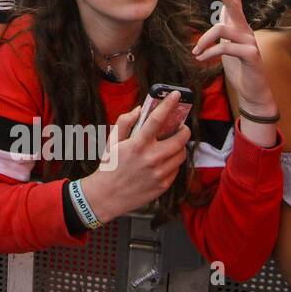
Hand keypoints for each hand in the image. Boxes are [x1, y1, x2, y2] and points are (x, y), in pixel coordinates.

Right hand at [82, 99, 190, 221]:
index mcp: (138, 144)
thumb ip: (125, 122)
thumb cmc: (109, 167)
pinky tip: (162, 162)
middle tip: (180, 128)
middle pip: (180, 138)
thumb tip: (139, 110)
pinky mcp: (164, 185)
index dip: (168, 104)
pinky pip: (176, 169)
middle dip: (183, 130)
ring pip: (181, 154)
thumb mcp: (112, 141)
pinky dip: (173, 163)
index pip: (158, 119)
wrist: (107, 196)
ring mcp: (160, 173)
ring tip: (170, 146)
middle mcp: (152, 158)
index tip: (176, 95)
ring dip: (179, 147)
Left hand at [193, 0, 275, 117]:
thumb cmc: (238, 68)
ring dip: (204, 40)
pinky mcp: (250, 54)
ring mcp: (250, 41)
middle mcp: (246, 30)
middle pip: (235, 5)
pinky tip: (202, 59)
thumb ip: (225, 30)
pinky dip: (210, 52)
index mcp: (239, 27)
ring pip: (222, 29)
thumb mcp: (227, 46)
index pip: (233, 2)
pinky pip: (226, 48)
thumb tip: (220, 13)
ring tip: (195, 51)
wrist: (252, 90)